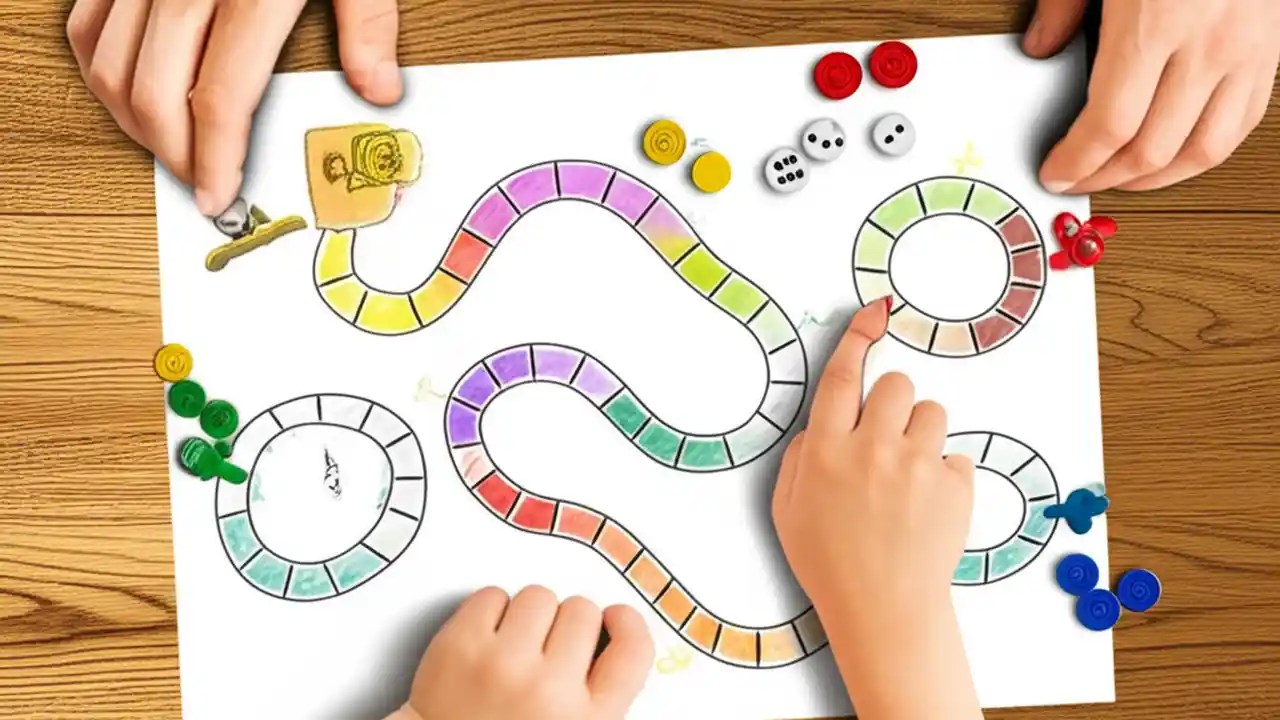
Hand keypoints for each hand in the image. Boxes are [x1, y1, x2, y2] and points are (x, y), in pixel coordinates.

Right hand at [66, 0, 402, 215]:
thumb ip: (368, 21)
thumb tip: (381, 90)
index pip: (219, 95)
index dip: (215, 157)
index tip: (220, 196)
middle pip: (152, 89)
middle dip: (171, 153)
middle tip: (200, 184)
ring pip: (105, 59)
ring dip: (129, 118)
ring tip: (169, 150)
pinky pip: (83, 17)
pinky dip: (98, 65)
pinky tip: (131, 90)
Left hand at [391, 586, 654, 719]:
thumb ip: (596, 694)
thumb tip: (610, 634)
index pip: (632, 650)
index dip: (627, 623)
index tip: (615, 617)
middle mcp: (550, 691)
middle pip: (583, 611)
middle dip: (566, 623)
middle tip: (547, 647)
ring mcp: (504, 665)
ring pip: (539, 596)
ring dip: (529, 615)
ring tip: (513, 645)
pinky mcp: (461, 645)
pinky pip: (493, 594)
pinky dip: (490, 611)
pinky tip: (486, 640)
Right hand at [772, 298, 980, 719]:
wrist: (884, 610)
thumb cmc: (831, 563)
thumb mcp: (788, 509)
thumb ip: (801, 457)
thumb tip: (822, 428)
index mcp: (825, 451)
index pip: (841, 377)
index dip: (857, 339)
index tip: (874, 313)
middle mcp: (871, 449)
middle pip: (896, 384)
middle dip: (892, 403)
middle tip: (886, 439)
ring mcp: (916, 466)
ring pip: (931, 411)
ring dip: (920, 434)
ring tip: (907, 476)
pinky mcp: (954, 485)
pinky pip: (954, 455)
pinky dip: (943, 473)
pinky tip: (926, 504)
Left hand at [1024, 0, 1278, 192]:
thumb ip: (1063, 4)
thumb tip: (1041, 48)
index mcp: (1156, 21)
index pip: (1110, 125)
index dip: (1077, 161)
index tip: (1055, 171)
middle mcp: (1208, 41)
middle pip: (1153, 148)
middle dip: (1106, 176)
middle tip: (1077, 180)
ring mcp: (1248, 47)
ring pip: (1205, 149)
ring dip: (1157, 178)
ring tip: (1121, 178)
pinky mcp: (1272, 47)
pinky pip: (1243, 122)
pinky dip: (1205, 150)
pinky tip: (1175, 153)